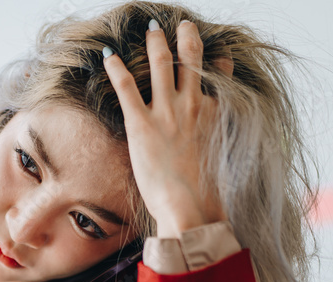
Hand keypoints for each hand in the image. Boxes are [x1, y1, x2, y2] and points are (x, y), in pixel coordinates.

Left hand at [102, 19, 233, 236]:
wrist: (191, 206)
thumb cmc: (207, 195)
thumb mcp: (224, 165)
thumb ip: (220, 149)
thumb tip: (217, 152)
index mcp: (215, 115)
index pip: (220, 79)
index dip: (219, 64)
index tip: (219, 56)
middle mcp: (193, 105)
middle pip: (192, 59)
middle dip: (188, 38)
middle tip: (185, 24)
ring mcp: (167, 111)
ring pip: (161, 63)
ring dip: (155, 42)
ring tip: (152, 28)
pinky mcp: (142, 123)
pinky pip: (126, 86)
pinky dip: (116, 68)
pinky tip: (107, 54)